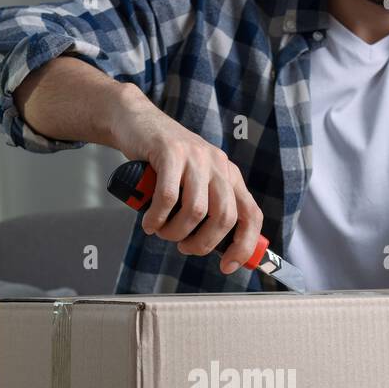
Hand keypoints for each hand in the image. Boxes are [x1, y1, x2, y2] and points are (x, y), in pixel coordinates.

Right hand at [110, 91, 263, 274]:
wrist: (137, 122)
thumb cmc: (164, 161)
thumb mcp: (194, 182)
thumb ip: (206, 207)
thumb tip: (211, 248)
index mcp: (229, 176)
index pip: (251, 215)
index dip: (243, 246)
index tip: (226, 265)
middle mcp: (219, 165)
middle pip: (224, 218)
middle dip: (203, 244)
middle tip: (183, 247)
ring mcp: (196, 157)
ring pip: (196, 211)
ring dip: (175, 232)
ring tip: (161, 232)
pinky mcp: (171, 152)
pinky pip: (168, 197)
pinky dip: (157, 218)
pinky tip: (149, 222)